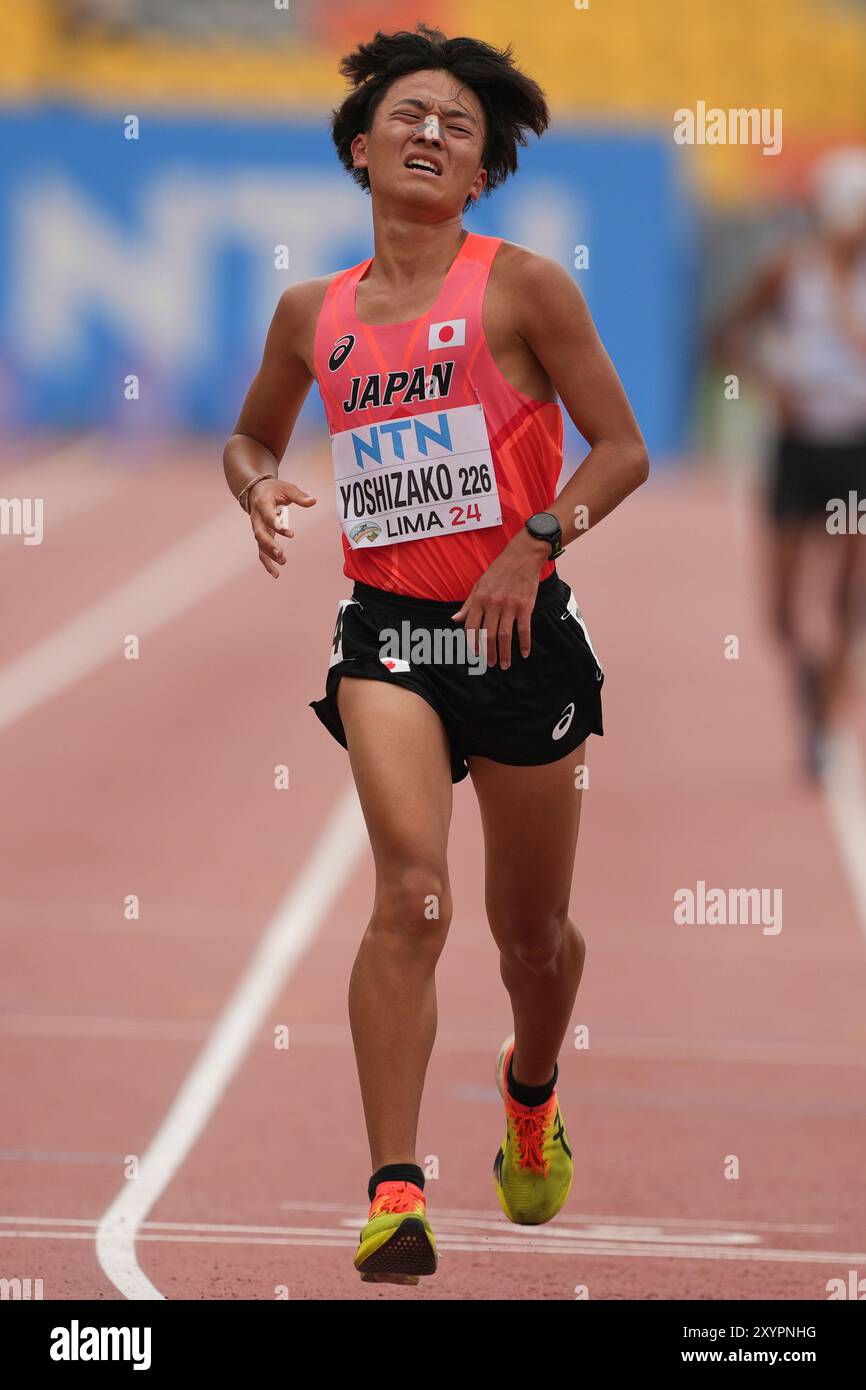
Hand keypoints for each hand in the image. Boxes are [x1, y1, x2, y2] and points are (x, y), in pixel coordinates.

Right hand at [249, 478, 316, 577]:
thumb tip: (313, 501)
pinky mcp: (261, 536)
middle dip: (270, 545)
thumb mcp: (287, 488)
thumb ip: (299, 496)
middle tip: (281, 554)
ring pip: (260, 544)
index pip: (267, 515)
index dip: (276, 525)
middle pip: (260, 533)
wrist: (255, 491)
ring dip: (270, 555)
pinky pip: (261, 551)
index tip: (289, 534)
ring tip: (283, 562)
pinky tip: (275, 574)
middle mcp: (256, 517)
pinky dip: (267, 563)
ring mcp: (257, 528)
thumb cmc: (273, 489)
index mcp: (262, 503)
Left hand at [450, 530, 549, 668]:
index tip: (476, 654)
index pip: (472, 627)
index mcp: (479, 599)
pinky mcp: (525, 606)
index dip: (473, 643)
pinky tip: (524, 653)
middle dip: (489, 653)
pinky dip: (524, 643)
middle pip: (488, 635)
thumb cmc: (499, 570)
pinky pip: (524, 629)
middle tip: (491, 664)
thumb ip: (468, 605)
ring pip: (505, 636)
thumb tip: (454, 619)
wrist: (522, 556)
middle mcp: (493, 604)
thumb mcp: (479, 585)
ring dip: (505, 653)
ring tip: (505, 665)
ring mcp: (510, 606)